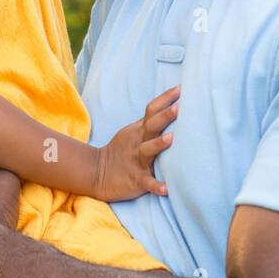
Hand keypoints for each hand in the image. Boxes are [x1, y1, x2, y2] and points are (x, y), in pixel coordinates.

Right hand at [92, 85, 179, 201]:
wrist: (97, 172)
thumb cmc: (122, 150)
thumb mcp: (134, 131)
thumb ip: (151, 120)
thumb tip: (173, 104)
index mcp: (140, 130)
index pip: (152, 110)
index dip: (165, 99)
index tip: (181, 88)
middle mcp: (138, 143)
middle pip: (152, 126)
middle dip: (165, 116)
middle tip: (180, 107)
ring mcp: (136, 161)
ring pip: (147, 151)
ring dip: (158, 144)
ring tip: (171, 138)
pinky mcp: (135, 180)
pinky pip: (146, 182)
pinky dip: (156, 185)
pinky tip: (166, 189)